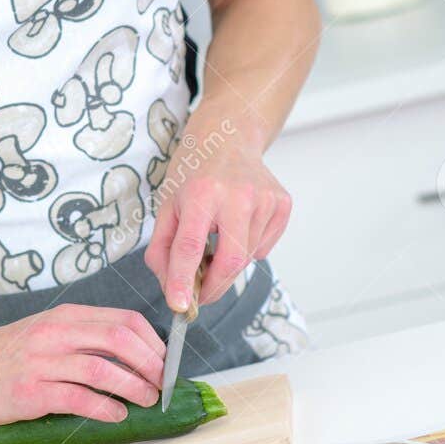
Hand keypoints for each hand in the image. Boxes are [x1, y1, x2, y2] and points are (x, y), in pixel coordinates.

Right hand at [0, 304, 164, 424]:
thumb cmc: (9, 354)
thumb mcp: (49, 333)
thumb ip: (86, 339)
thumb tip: (136, 358)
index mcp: (66, 317)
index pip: (125, 320)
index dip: (153, 343)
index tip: (166, 363)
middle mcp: (56, 334)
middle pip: (119, 340)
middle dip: (151, 364)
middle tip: (162, 385)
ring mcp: (41, 362)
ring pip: (102, 369)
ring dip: (133, 387)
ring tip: (147, 401)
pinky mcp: (29, 391)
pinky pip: (76, 398)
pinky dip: (103, 408)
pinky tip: (116, 416)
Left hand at [145, 120, 291, 309]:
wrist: (228, 137)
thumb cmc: (194, 172)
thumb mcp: (166, 204)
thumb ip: (162, 248)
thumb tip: (172, 288)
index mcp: (200, 193)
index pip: (190, 247)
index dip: (182, 281)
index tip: (179, 306)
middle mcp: (237, 195)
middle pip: (229, 262)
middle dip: (213, 287)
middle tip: (200, 295)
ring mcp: (264, 200)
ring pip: (246, 258)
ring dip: (228, 264)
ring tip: (216, 240)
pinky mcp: (282, 204)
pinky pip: (264, 248)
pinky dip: (248, 249)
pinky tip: (238, 226)